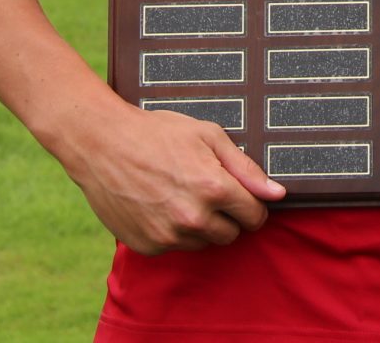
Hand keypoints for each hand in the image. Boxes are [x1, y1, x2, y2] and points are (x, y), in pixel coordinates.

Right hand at [60, 97, 284, 254]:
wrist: (102, 144)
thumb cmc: (157, 133)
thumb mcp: (208, 136)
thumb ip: (246, 167)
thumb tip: (277, 193)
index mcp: (215, 188)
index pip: (255, 216)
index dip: (252, 205)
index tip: (242, 197)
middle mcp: (194, 217)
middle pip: (232, 235)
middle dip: (227, 217)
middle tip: (206, 191)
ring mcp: (170, 235)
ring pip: (204, 243)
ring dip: (201, 226)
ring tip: (180, 194)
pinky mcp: (149, 246)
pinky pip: (175, 246)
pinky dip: (173, 231)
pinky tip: (159, 204)